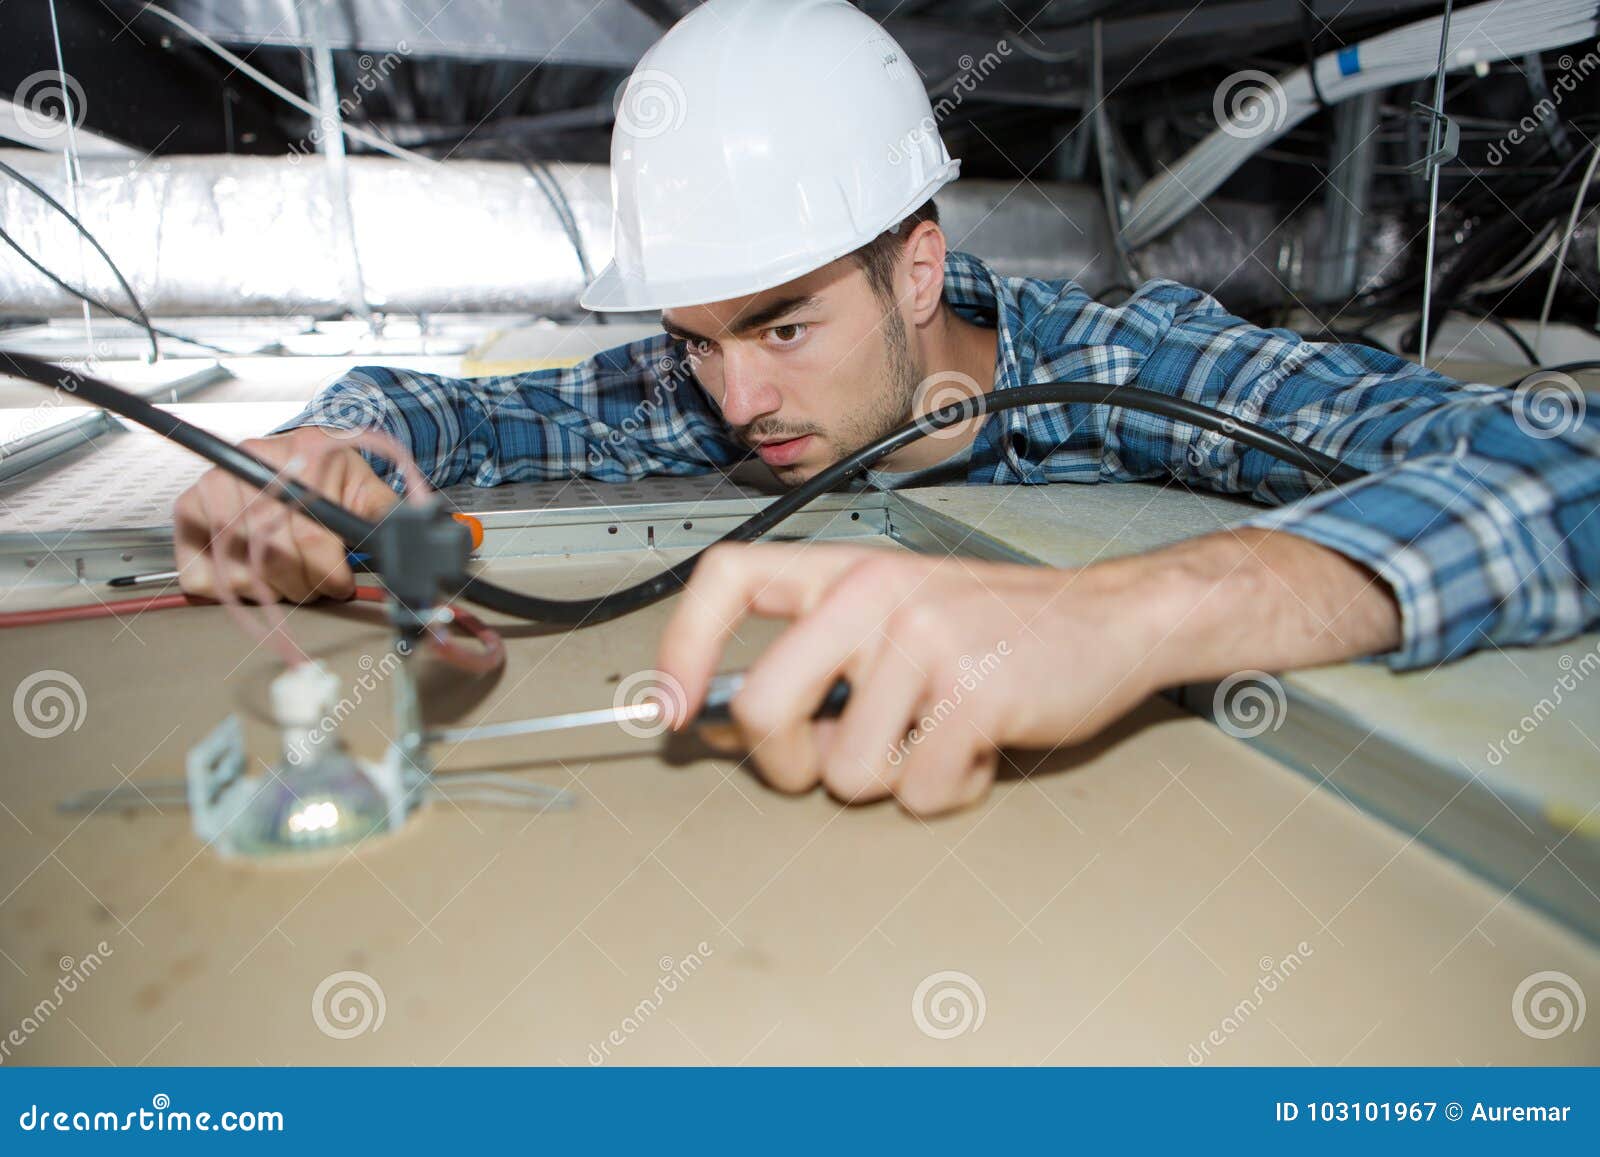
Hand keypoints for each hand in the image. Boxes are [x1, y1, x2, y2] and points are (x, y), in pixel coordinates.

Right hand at [174, 425, 398, 602]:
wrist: (294, 454)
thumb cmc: (329, 475)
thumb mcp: (364, 484)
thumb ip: (386, 512)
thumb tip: (415, 535)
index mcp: (300, 453)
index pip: (309, 532)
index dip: (328, 571)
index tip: (342, 585)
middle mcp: (247, 464)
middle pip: (273, 556)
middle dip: (306, 584)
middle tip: (322, 587)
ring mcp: (210, 486)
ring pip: (240, 571)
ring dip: (273, 591)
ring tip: (295, 579)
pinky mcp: (186, 510)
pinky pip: (200, 572)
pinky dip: (230, 588)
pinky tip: (256, 576)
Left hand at [655, 543, 1177, 814]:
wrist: (1109, 620)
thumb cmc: (993, 630)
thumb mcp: (893, 620)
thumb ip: (815, 661)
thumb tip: (723, 726)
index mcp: (846, 571)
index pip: (728, 579)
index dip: (682, 648)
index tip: (670, 709)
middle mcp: (876, 593)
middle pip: (767, 709)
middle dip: (785, 764)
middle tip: (827, 760)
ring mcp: (926, 640)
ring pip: (846, 771)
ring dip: (889, 779)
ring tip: (934, 737)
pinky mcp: (975, 691)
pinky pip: (917, 792)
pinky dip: (947, 791)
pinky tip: (975, 747)